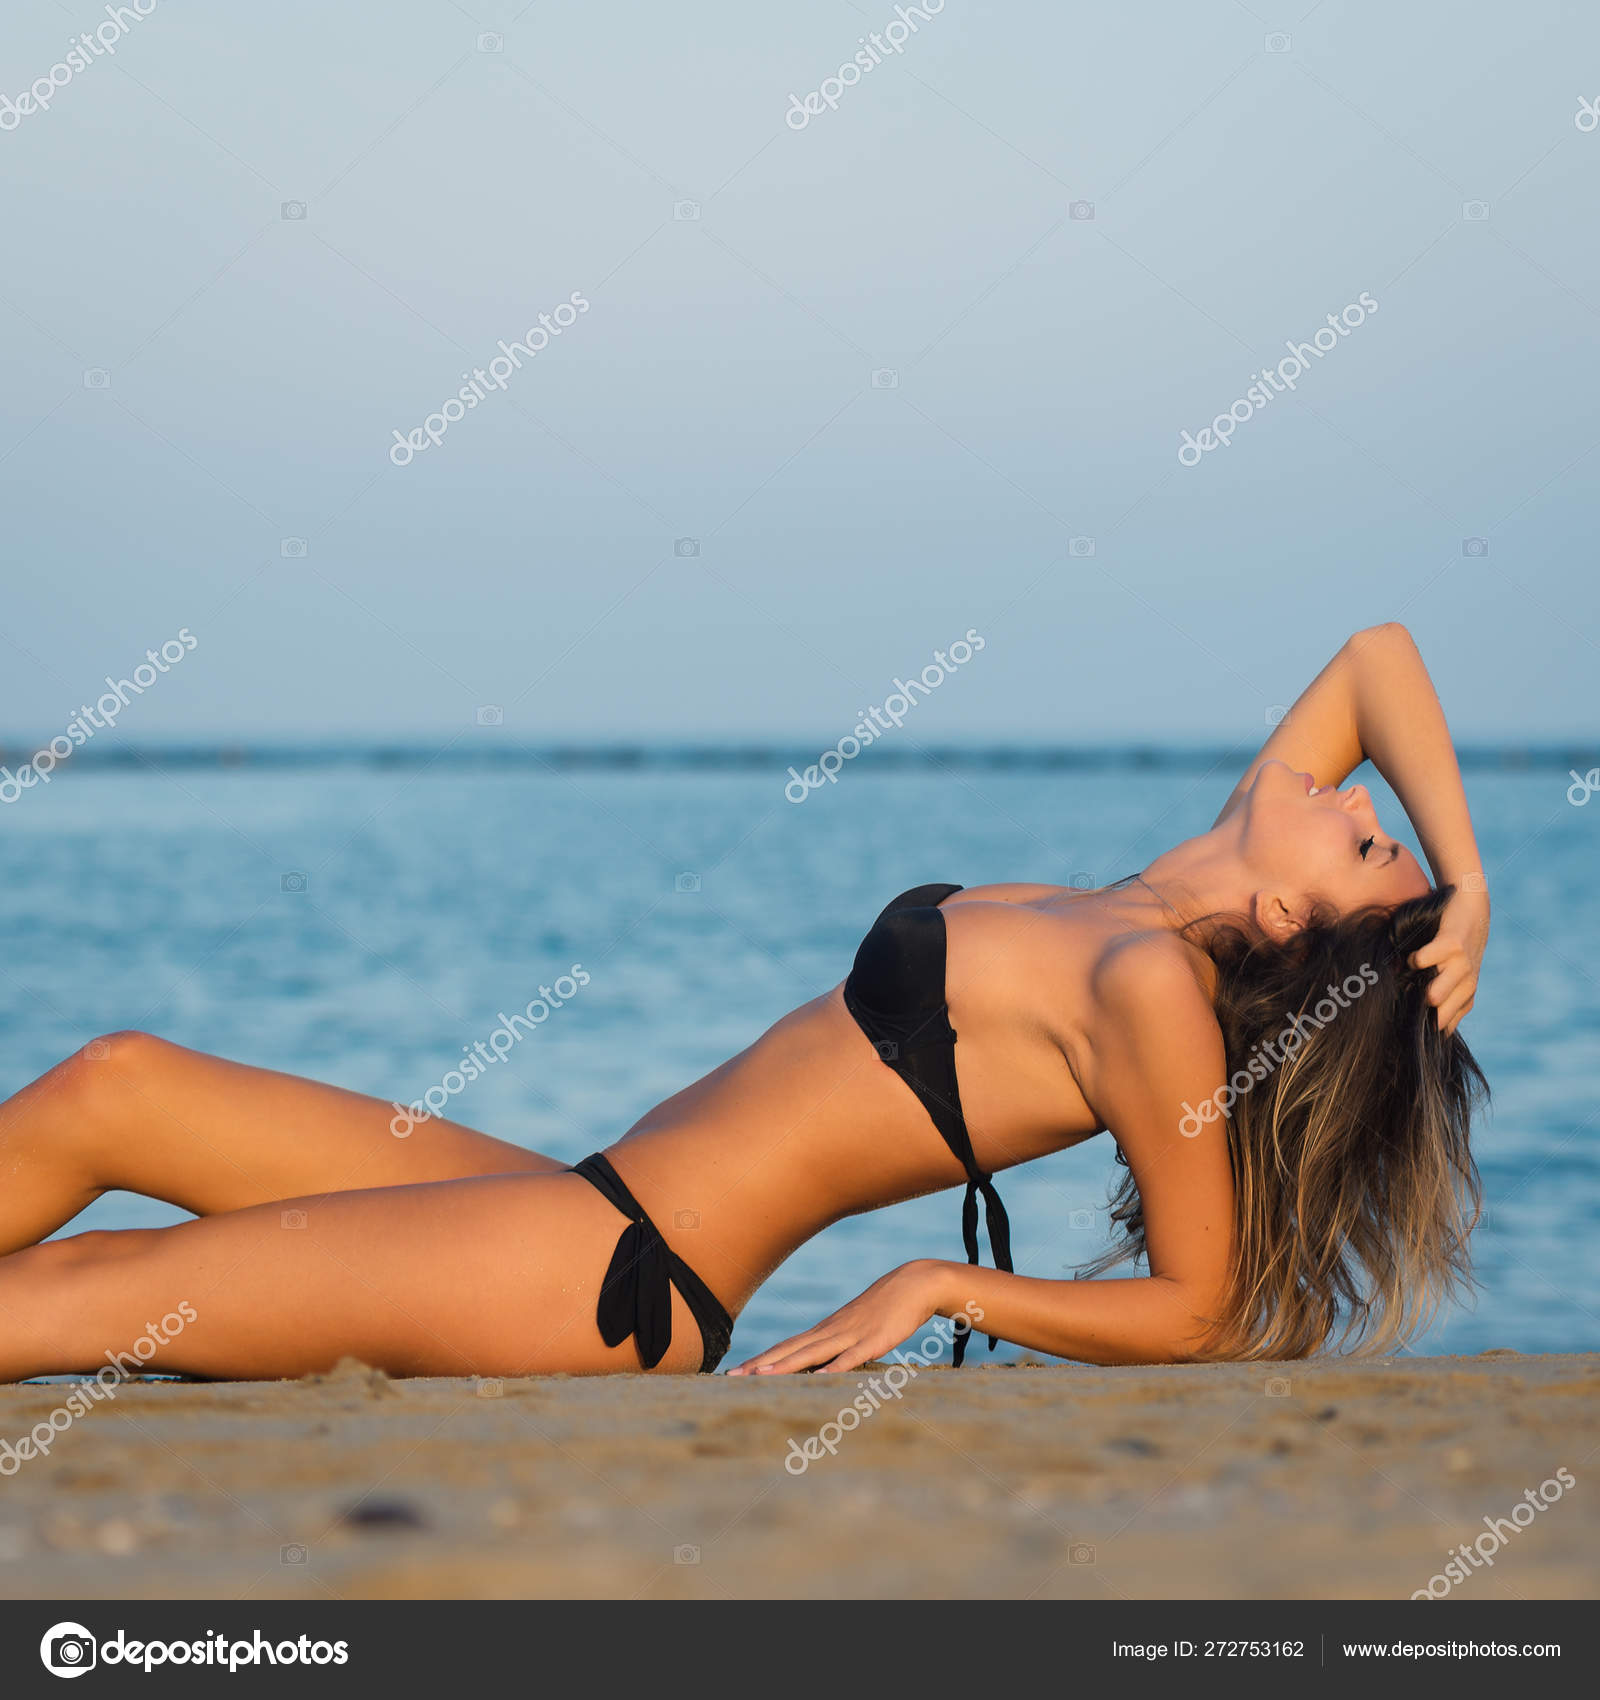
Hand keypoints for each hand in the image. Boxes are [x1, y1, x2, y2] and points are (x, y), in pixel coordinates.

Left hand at [727, 1261, 948, 1375]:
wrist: (913, 1284)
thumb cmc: (883, 1309)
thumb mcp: (855, 1328)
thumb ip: (837, 1345)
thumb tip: (820, 1365)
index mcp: (826, 1330)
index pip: (786, 1347)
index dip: (760, 1360)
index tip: (735, 1373)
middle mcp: (831, 1331)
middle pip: (790, 1350)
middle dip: (760, 1365)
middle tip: (730, 1377)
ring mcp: (851, 1335)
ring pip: (813, 1353)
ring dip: (786, 1365)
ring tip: (760, 1377)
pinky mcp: (874, 1340)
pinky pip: (852, 1356)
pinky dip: (836, 1367)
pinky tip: (821, 1377)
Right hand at [1410, 882, 1488, 1033]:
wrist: (1472, 907)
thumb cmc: (1453, 943)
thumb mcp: (1451, 972)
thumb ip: (1435, 992)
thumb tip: (1402, 1013)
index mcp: (1465, 997)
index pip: (1444, 1027)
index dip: (1424, 1032)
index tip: (1404, 1033)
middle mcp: (1466, 985)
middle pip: (1440, 1016)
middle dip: (1419, 1016)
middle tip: (1399, 1011)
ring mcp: (1461, 966)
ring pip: (1436, 994)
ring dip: (1422, 990)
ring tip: (1411, 984)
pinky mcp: (1452, 945)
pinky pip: (1425, 960)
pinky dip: (1416, 960)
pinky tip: (1412, 957)